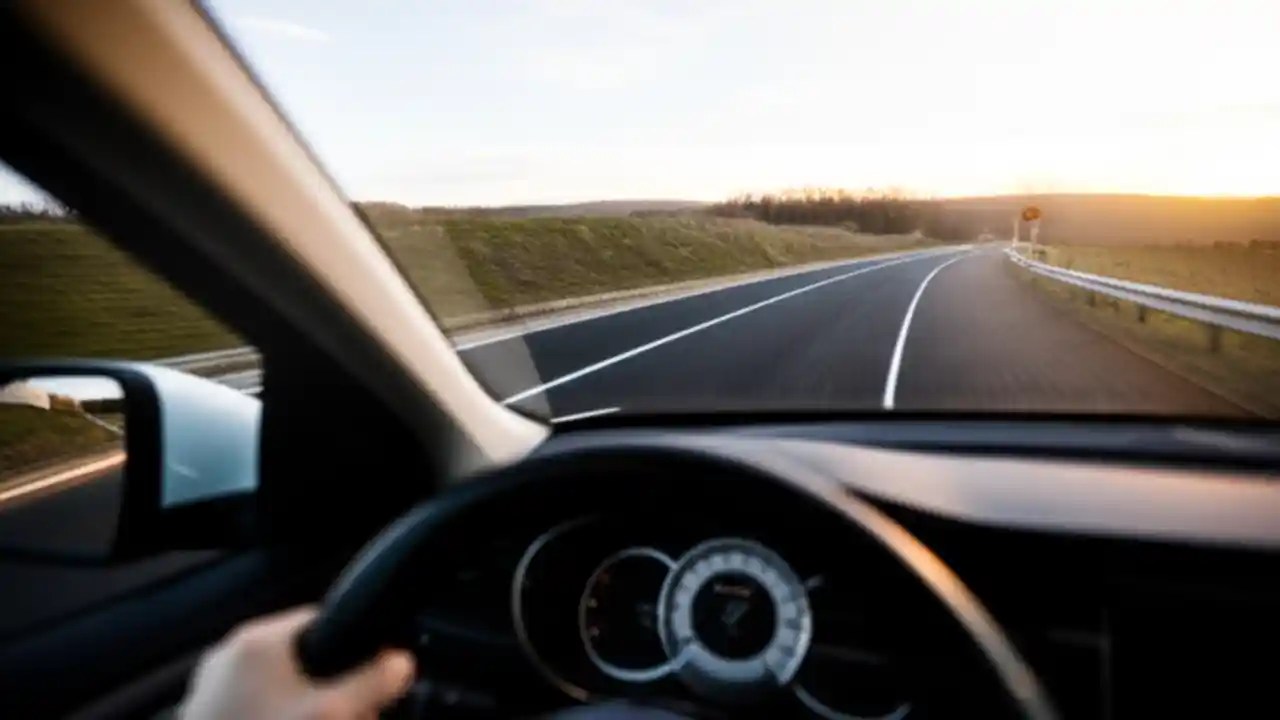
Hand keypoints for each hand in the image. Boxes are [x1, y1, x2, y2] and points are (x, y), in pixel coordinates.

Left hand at [181, 606, 415, 719]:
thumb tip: (401, 662)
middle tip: (354, 717)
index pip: (323, 622)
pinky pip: (258, 708)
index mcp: (257, 640)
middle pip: (304, 660)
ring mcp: (212, 690)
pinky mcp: (208, 716)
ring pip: (280, 688)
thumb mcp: (331, 714)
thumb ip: (372, 682)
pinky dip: (281, 718)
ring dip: (311, 708)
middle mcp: (229, 656)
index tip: (373, 678)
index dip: (355, 648)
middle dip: (335, 689)